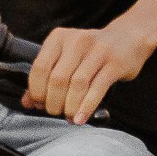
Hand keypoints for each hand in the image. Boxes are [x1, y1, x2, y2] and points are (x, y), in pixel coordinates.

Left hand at [22, 22, 155, 124]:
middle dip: (53, 102)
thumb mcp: (67, 58)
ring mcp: (97, 51)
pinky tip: (81, 118)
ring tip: (69, 116)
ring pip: (77, 85)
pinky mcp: (114, 63)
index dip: (36, 91)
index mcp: (59, 38)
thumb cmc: (92, 52)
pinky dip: (86, 107)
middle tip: (55, 112)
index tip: (40, 103)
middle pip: (57, 79)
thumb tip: (28, 102)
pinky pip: (97, 89)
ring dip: (70, 107)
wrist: (128, 38)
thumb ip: (46, 77)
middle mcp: (77, 41)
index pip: (40, 67)